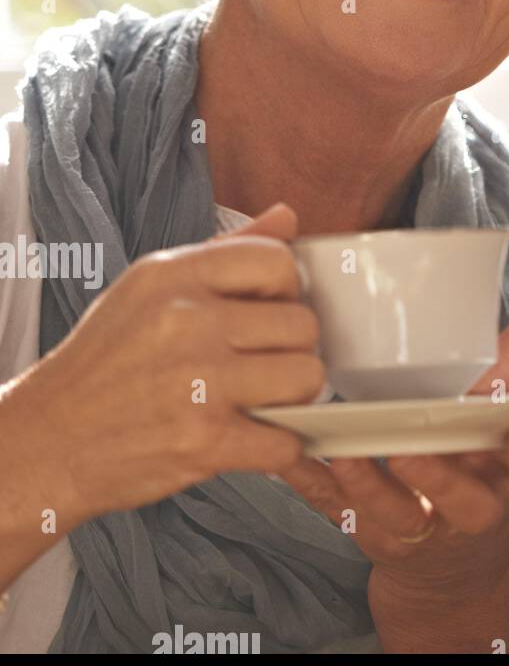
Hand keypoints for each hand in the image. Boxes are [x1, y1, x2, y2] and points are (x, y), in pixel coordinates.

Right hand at [2, 203, 317, 528]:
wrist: (45, 442)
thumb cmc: (104, 363)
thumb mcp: (150, 288)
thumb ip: (225, 252)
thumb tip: (287, 218)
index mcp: (173, 276)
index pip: (278, 262)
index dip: (288, 290)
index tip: (270, 311)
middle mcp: (186, 322)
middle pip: (302, 325)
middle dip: (294, 348)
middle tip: (266, 362)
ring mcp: (197, 383)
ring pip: (306, 377)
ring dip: (295, 395)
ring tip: (263, 397)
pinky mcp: (202, 442)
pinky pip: (285, 442)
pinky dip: (280, 448)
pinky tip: (255, 437)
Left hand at [278, 308, 508, 607]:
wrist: (446, 568)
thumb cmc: (473, 476)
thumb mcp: (501, 432)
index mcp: (504, 475)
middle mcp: (467, 510)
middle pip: (461, 500)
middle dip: (438, 477)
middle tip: (412, 451)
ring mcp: (416, 528)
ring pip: (395, 514)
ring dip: (370, 485)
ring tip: (349, 454)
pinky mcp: (368, 532)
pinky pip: (337, 511)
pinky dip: (311, 484)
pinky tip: (290, 457)